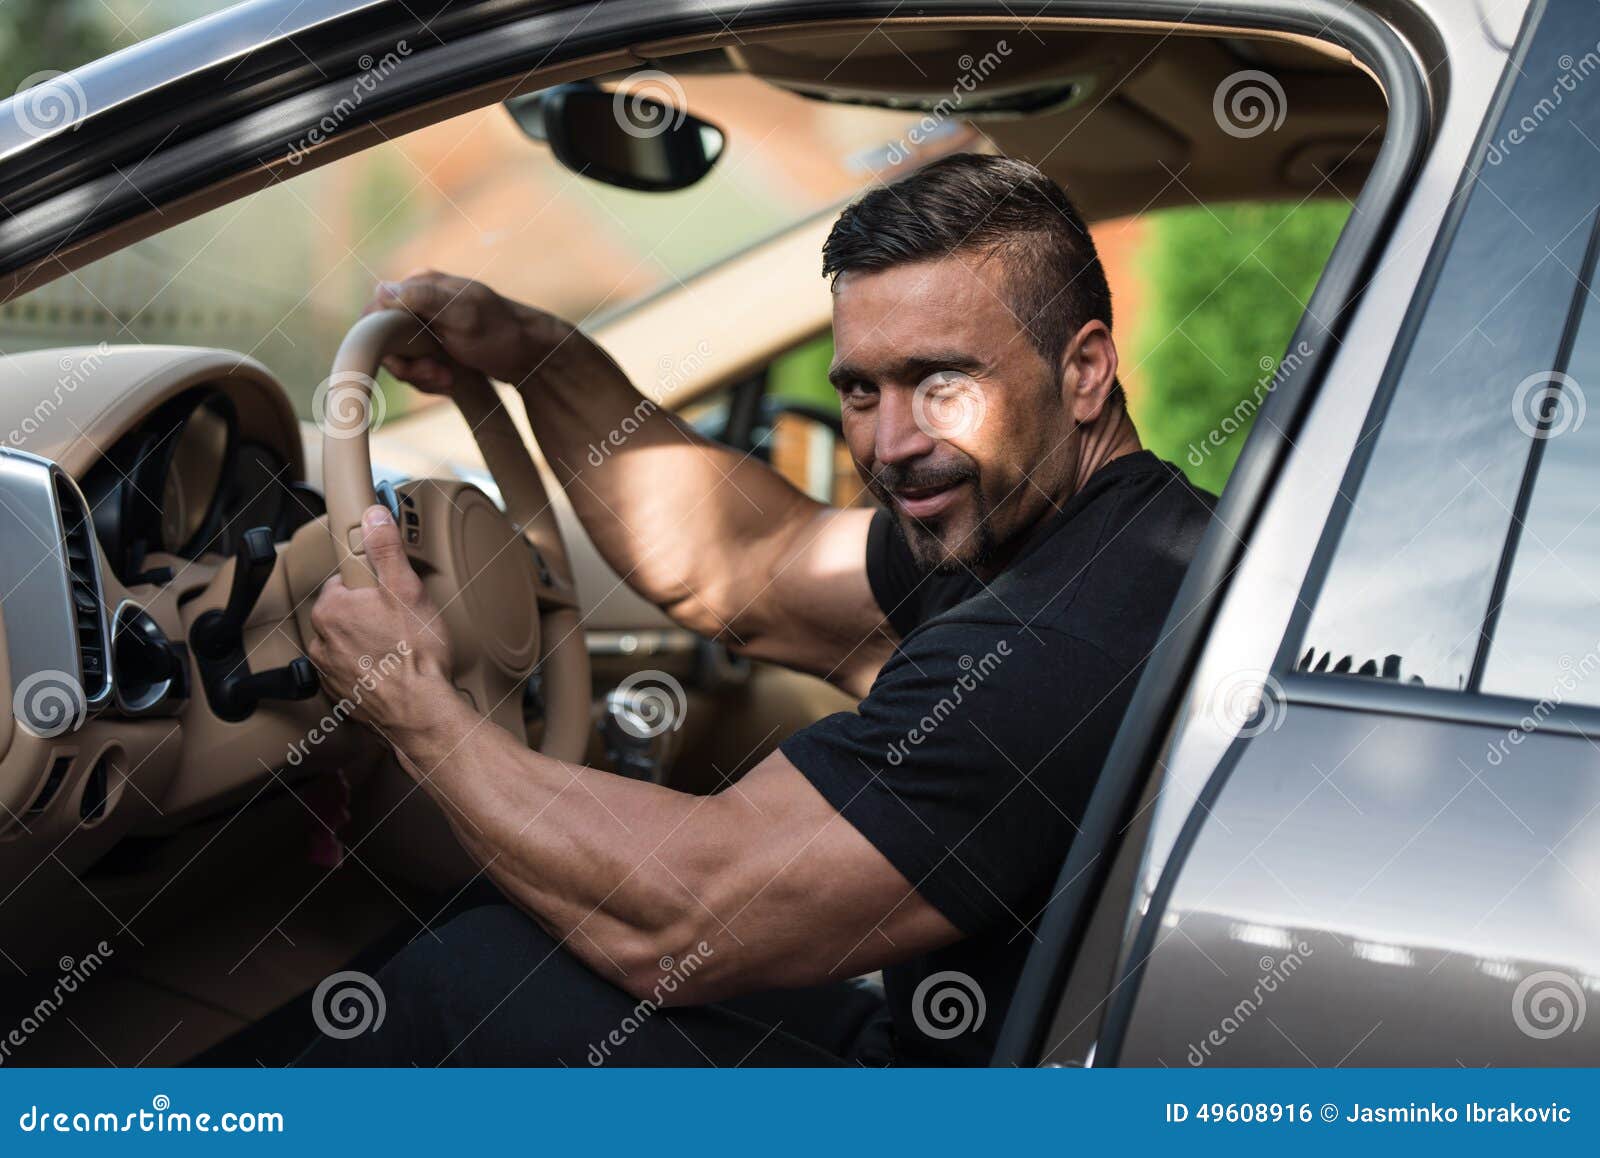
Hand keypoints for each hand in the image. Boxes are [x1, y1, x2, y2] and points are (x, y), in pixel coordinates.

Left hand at [307, 505, 453, 732]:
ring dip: (370, 643)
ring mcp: (329, 672)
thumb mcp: (405, 589)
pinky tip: (395, 671)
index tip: (388, 593)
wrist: (419, 713)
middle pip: (346, 613)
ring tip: (401, 648)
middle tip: (402, 621)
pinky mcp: (342, 696)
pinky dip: (371, 670)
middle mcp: (321, 641)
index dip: (371, 584)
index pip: (343, 581)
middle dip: (371, 614)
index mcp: (331, 609)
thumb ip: (386, 548)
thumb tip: (373, 516)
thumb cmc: (413, 656)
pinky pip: (354, 672)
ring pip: (350, 643)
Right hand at [365, 271, 577, 392]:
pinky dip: (429, 381)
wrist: (534, 358)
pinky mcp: (435, 347)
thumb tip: (380, 291)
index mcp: (421, 285)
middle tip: (438, 375)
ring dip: (421, 376)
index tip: (413, 363)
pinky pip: (416, 368)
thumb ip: (422, 300)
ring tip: (448, 379)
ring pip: (400, 359)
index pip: (375, 313)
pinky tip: (450, 382)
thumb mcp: (464, 315)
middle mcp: (419, 302)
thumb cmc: (503, 333)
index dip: (385, 344)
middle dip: (409, 366)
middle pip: (385, 341)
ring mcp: (426, 326)